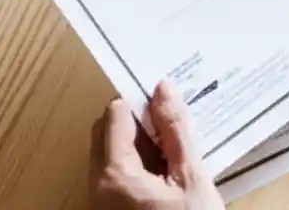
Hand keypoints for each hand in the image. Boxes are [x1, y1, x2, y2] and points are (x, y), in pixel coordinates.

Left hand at [89, 81, 224, 209]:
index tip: (167, 110)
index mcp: (113, 175)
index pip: (115, 113)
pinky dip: (135, 167)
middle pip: (106, 131)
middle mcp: (96, 187)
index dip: (142, 105)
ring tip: (172, 159)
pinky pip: (113, 175)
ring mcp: (98, 202)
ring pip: (109, 153)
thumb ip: (175, 129)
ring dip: (138, 146)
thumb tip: (163, 89)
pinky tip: (164, 178)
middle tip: (172, 134)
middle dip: (137, 125)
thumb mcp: (191, 177)